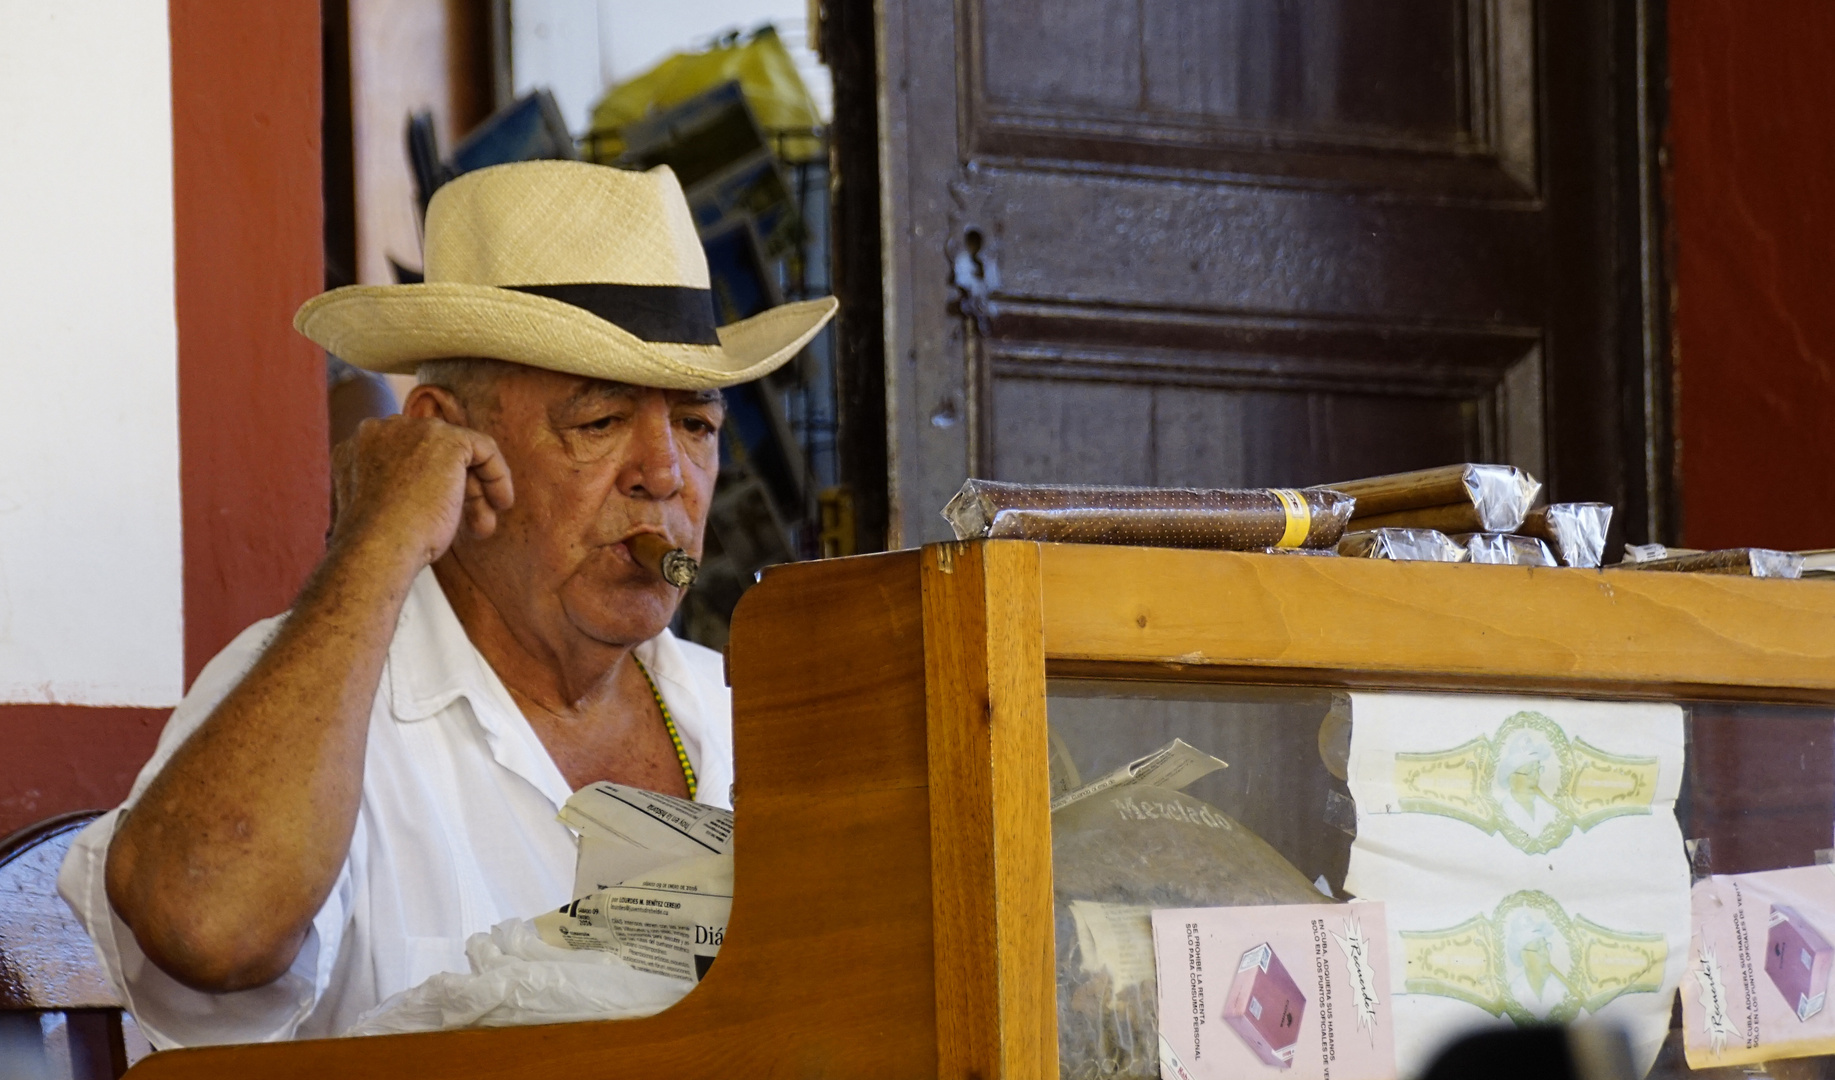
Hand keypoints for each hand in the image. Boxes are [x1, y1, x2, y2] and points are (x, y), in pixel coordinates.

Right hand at [330, 414, 513, 568]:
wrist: (376, 548)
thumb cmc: (375, 547)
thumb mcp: (376, 515)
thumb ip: (388, 497)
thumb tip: (417, 503)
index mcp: (356, 451)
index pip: (404, 459)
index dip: (428, 488)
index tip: (440, 519)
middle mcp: (380, 431)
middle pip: (431, 454)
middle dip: (456, 491)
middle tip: (472, 526)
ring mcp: (412, 430)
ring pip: (456, 454)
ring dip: (475, 491)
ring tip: (484, 527)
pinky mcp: (445, 438)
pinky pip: (483, 448)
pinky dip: (497, 474)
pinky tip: (501, 502)